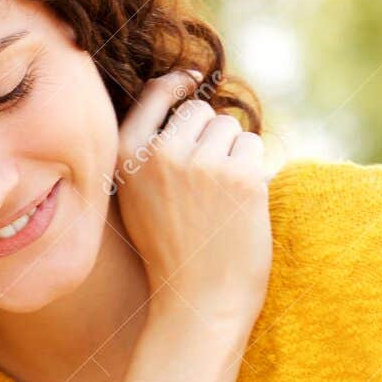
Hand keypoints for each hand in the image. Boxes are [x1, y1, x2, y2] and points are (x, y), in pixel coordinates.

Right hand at [113, 68, 272, 340]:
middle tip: (206, 186)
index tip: (192, 78)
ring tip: (221, 201)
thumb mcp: (140, 199)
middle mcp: (160, 155)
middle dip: (210, 137)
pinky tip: (240, 207)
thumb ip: (152, 152)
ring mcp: (201, 165)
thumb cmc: (172, 254)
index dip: (177, 83)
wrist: (198, 303)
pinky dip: (254, 172)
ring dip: (234, 155)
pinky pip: (254, 148)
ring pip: (230, 128)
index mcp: (127, 159)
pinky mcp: (241, 178)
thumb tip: (186, 92)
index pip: (155, 95)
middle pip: (200, 112)